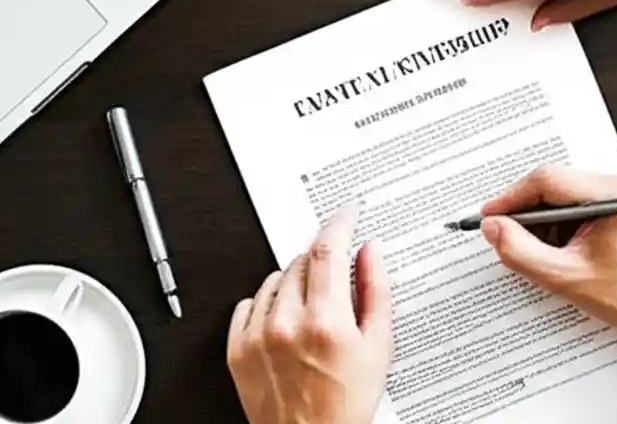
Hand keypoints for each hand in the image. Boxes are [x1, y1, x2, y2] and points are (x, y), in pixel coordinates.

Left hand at [227, 205, 392, 423]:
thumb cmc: (346, 404)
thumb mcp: (379, 348)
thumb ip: (377, 292)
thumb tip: (371, 252)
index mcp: (326, 322)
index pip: (329, 248)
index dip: (340, 221)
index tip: (348, 212)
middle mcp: (287, 324)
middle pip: (303, 260)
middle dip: (323, 261)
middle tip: (336, 284)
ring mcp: (258, 336)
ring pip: (276, 279)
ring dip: (296, 282)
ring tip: (313, 315)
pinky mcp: (237, 349)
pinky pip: (249, 303)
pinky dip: (268, 304)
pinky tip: (285, 324)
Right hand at [479, 166, 616, 331]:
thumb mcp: (566, 277)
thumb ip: (521, 251)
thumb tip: (494, 229)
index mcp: (615, 194)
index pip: (549, 180)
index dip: (512, 197)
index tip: (491, 215)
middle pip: (557, 185)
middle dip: (527, 211)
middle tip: (505, 234)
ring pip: (567, 196)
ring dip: (546, 220)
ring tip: (540, 251)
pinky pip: (582, 205)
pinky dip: (563, 225)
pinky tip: (562, 251)